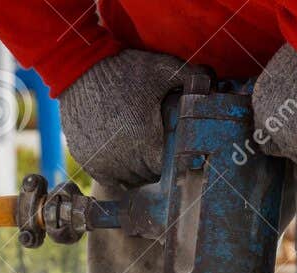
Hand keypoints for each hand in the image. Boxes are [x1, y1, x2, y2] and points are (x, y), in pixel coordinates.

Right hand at [59, 50, 206, 186]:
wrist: (80, 69)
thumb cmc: (125, 69)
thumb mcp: (164, 68)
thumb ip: (192, 78)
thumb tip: (215, 85)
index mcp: (147, 142)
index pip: (167, 169)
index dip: (172, 161)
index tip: (174, 151)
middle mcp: (125, 158)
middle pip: (149, 176)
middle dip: (156, 165)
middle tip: (158, 148)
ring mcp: (104, 162)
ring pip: (130, 180)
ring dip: (138, 171)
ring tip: (141, 153)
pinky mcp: (88, 161)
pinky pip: (109, 179)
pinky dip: (118, 172)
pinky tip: (123, 159)